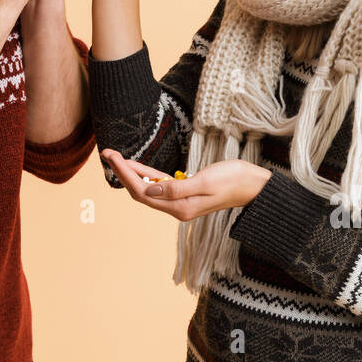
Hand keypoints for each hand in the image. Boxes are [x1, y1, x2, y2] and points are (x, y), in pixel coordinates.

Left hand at [101, 148, 271, 220]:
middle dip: (122, 173)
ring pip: (148, 188)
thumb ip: (176, 188)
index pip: (142, 191)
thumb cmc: (233, 180)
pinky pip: (159, 185)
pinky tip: (137, 166)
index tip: (112, 156)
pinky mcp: (186, 194)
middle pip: (140, 191)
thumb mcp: (205, 181)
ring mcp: (180, 202)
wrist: (254, 185)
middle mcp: (177, 208)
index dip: (124, 174)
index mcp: (179, 207)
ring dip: (132, 173)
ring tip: (116, 157)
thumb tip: (149, 188)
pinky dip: (146, 174)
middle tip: (108, 153)